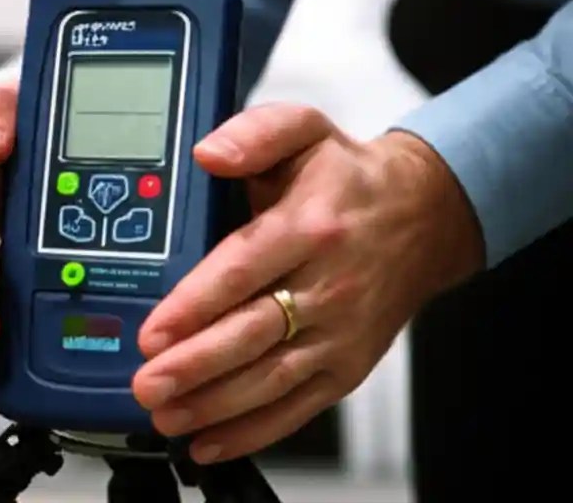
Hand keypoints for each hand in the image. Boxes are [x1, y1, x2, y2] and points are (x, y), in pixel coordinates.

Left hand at [131, 103, 484, 463]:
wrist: (424, 215)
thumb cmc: (348, 178)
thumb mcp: (302, 131)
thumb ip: (253, 133)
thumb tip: (209, 152)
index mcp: (309, 227)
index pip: (243, 270)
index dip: (195, 305)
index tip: (153, 331)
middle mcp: (327, 284)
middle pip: (253, 333)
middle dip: (195, 365)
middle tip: (147, 383)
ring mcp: (339, 332)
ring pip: (271, 378)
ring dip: (215, 403)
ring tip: (166, 413)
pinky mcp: (347, 365)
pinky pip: (299, 405)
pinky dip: (254, 430)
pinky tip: (209, 441)